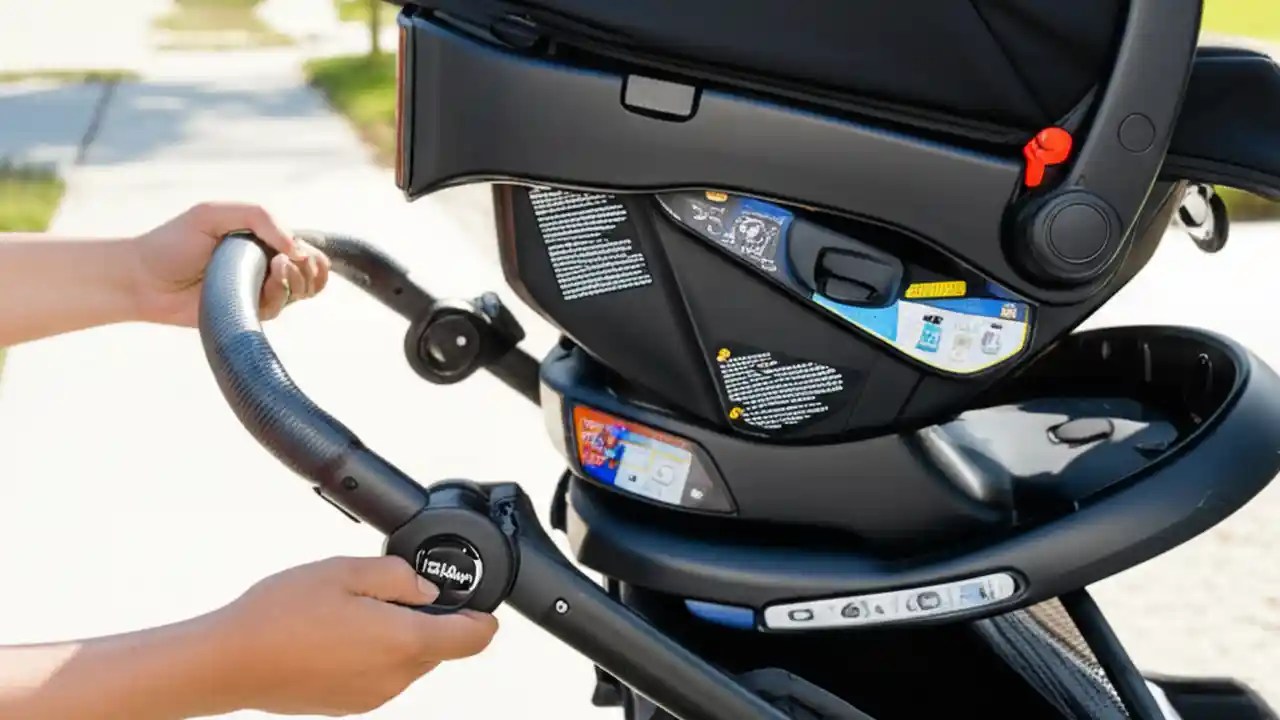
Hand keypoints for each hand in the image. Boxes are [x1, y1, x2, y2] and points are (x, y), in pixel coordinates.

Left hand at [130, 202, 331, 326]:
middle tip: (288, 261)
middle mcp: (264, 266)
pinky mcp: (248, 313)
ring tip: (278, 268)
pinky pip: (279, 307)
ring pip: (302, 291)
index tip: (295, 249)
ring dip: (299, 280)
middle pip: (314, 272)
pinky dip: (280, 295)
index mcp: (260, 240)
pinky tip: (265, 285)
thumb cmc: (172, 242)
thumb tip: (296, 249)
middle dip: (313, 268)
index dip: (311, 252)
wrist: (142, 279)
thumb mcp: (213, 214)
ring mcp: (257, 291)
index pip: (305, 248)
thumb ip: (258, 217)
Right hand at [210, 556, 498, 715]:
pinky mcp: (350, 705)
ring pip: (410, 662)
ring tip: (356, 609)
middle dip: (430, 620)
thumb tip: (426, 589)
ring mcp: (372, 696)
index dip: (482, 616)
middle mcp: (395, 678)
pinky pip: (382, 676)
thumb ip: (397, 575)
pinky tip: (339, 633)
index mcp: (403, 643)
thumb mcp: (344, 570)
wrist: (228, 662)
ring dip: (399, 637)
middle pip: (440, 649)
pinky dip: (375, 654)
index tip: (475, 600)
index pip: (474, 639)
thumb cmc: (279, 615)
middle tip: (395, 591)